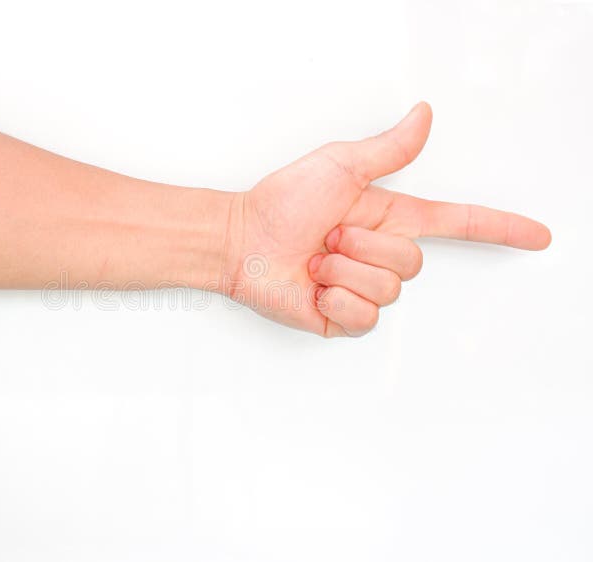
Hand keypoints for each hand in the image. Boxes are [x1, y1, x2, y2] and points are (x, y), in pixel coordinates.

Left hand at [223, 102, 550, 336]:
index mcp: (388, 218)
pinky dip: (334, 299)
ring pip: (388, 289)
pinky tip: (314, 287)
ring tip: (316, 258)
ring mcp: (363, 288)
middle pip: (412, 263)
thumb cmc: (282, 202)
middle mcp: (380, 254)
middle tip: (329, 235)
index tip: (536, 234)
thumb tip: (423, 116)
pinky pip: (364, 317)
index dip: (498, 228)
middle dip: (365, 246)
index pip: (456, 224)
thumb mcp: (339, 166)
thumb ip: (387, 150)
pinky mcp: (344, 317)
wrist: (241, 240)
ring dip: (344, 270)